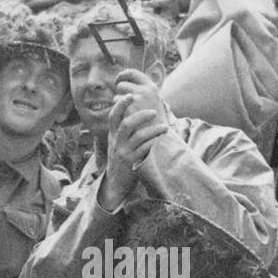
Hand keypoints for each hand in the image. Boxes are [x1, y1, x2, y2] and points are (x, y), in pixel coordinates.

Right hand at [100, 70, 168, 209]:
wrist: (115, 183)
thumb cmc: (121, 159)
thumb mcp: (118, 143)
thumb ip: (125, 130)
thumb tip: (137, 112)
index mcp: (113, 134)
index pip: (113, 115)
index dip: (121, 104)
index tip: (130, 95)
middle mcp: (116, 141)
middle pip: (126, 123)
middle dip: (140, 115)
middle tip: (154, 111)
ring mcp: (123, 152)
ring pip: (138, 136)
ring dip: (153, 130)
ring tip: (164, 128)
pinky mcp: (131, 162)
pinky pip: (143, 149)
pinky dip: (153, 142)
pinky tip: (160, 140)